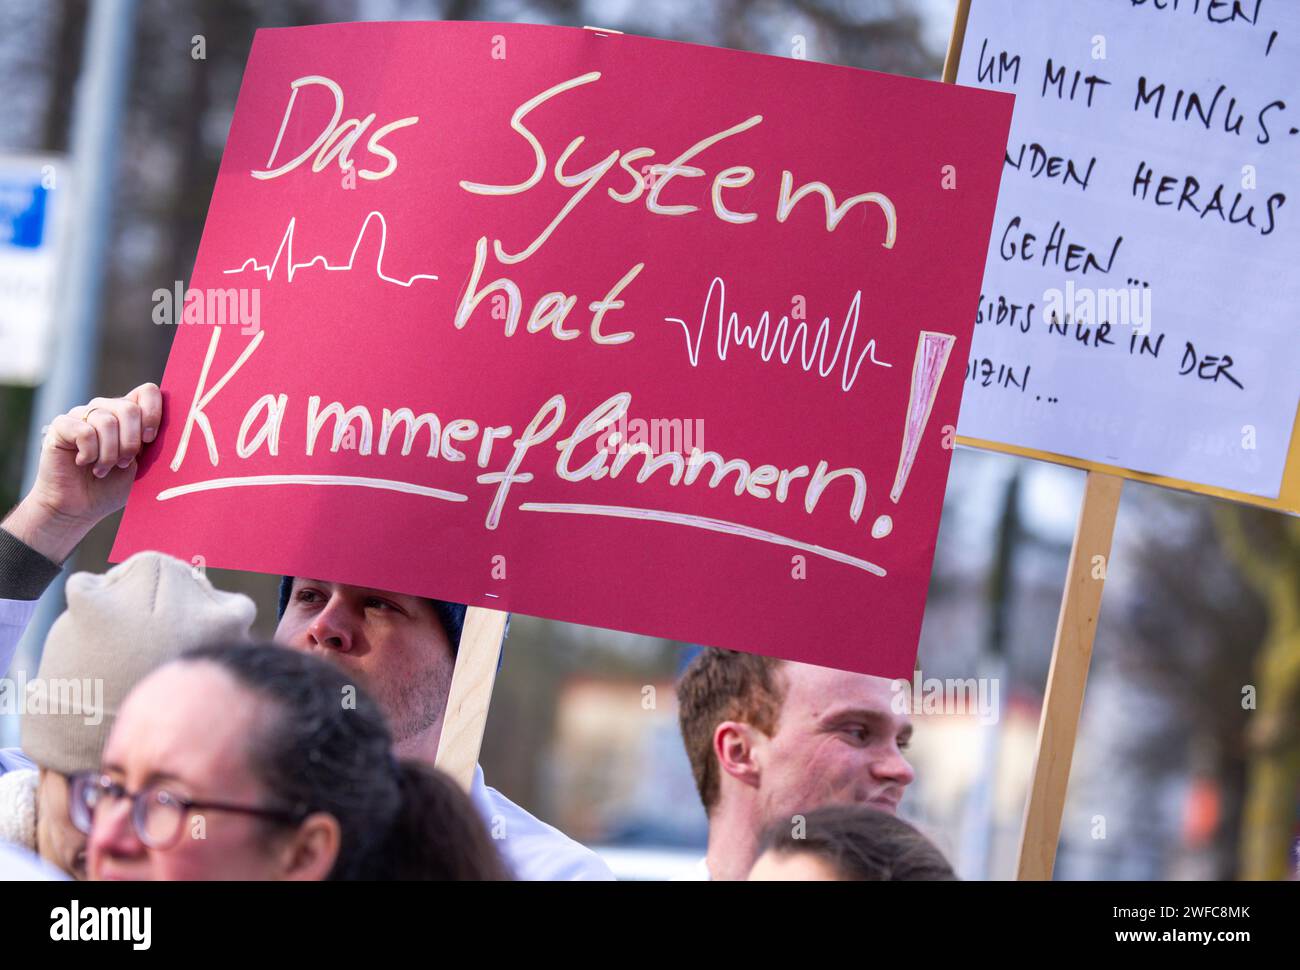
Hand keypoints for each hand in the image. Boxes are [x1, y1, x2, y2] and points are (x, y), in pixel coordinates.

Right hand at [2, 383, 162, 561]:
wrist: (79, 508)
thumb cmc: (113, 487)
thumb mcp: (143, 465)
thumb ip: (155, 445)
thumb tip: (184, 432)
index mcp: (129, 415)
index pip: (148, 391)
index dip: (153, 413)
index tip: (150, 439)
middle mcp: (106, 409)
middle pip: (129, 408)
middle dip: (131, 442)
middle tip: (124, 463)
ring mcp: (82, 414)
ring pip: (106, 421)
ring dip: (109, 453)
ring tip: (104, 469)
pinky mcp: (61, 425)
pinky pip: (83, 430)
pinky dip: (89, 453)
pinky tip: (85, 463)